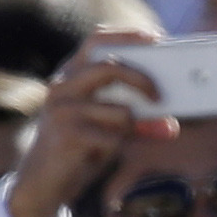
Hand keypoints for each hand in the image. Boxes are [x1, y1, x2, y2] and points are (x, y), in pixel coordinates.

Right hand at [8, 28, 171, 216]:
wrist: (44, 180)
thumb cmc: (81, 146)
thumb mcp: (108, 127)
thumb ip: (136, 119)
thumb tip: (172, 124)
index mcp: (71, 74)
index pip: (96, 40)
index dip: (126, 35)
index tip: (154, 37)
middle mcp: (63, 85)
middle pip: (110, 68)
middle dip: (141, 79)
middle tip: (161, 95)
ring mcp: (62, 110)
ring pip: (119, 111)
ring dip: (133, 126)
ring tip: (128, 135)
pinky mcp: (67, 135)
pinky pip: (114, 138)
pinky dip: (123, 146)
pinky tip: (112, 151)